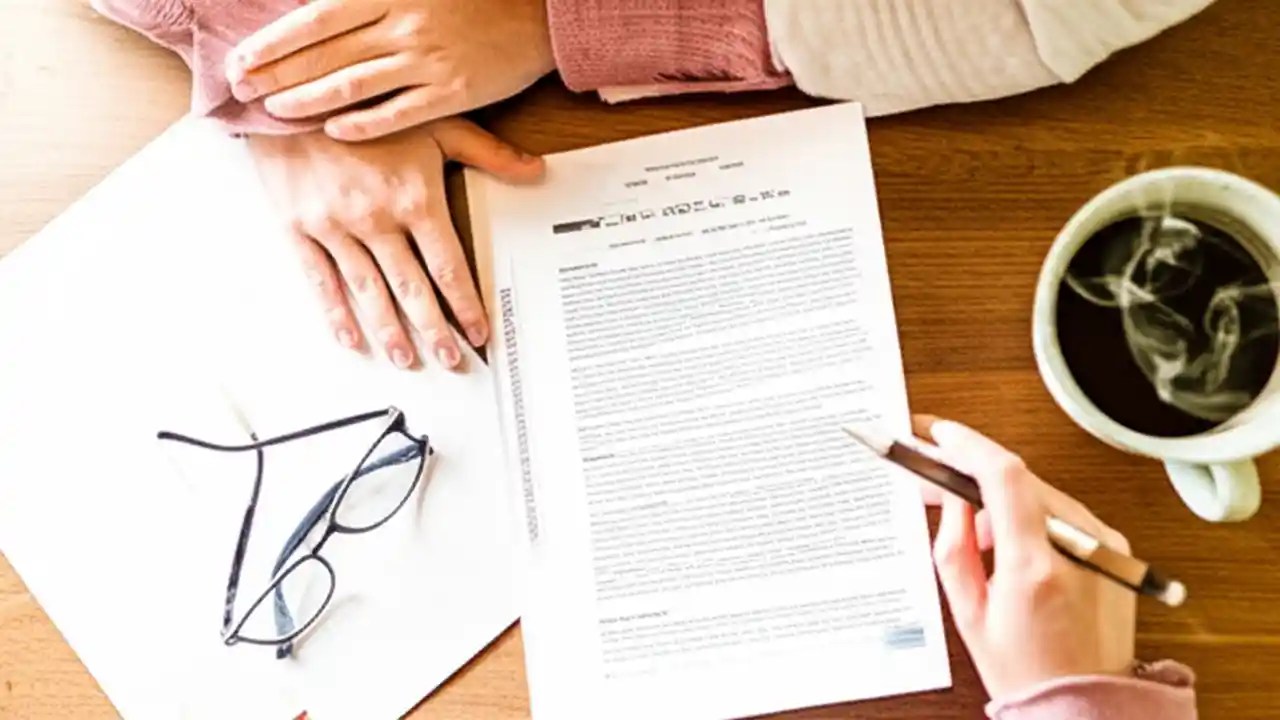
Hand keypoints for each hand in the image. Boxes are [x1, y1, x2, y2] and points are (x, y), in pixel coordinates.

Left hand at [226, 0, 554, 141]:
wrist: (540, 13)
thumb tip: (314, 1)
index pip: (314, 19)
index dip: (273, 42)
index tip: (242, 58)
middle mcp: (404, 25)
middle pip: (325, 55)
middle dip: (278, 74)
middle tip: (243, 90)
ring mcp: (428, 61)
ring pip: (353, 85)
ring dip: (309, 100)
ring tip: (275, 110)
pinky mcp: (453, 93)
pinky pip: (399, 114)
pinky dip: (364, 123)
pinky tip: (336, 130)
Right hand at [247, 119, 542, 369]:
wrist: (292, 93)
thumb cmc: (365, 106)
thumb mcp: (436, 122)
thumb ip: (487, 152)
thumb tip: (534, 170)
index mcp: (415, 199)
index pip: (449, 266)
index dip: (466, 305)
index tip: (479, 332)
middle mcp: (378, 220)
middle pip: (414, 290)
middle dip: (435, 331)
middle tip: (451, 360)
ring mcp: (337, 227)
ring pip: (371, 293)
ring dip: (391, 332)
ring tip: (407, 360)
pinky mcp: (300, 228)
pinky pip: (321, 280)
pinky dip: (336, 313)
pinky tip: (351, 338)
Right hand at [918, 416, 1136, 699]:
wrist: (1086, 703)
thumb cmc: (1029, 670)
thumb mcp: (968, 610)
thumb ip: (952, 545)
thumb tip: (952, 498)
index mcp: (1037, 565)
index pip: (1003, 476)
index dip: (966, 445)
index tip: (940, 433)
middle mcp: (1080, 546)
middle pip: (1019, 480)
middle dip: (972, 474)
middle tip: (935, 479)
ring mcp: (1104, 544)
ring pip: (1039, 492)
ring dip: (1000, 499)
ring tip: (972, 528)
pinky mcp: (1114, 547)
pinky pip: (1062, 511)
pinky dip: (1029, 515)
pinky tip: (1008, 542)